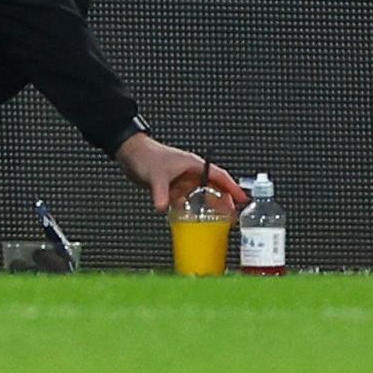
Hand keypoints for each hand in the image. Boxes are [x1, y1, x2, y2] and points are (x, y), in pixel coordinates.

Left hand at [116, 134, 249, 211]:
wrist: (130, 152)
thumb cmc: (146, 155)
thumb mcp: (156, 175)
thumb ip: (160, 193)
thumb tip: (163, 208)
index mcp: (192, 165)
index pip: (219, 175)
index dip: (232, 187)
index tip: (242, 198)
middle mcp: (190, 172)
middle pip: (214, 186)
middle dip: (225, 199)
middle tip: (233, 214)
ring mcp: (182, 180)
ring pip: (201, 194)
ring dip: (209, 205)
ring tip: (218, 219)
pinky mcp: (173, 186)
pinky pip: (188, 199)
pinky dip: (192, 208)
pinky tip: (193, 218)